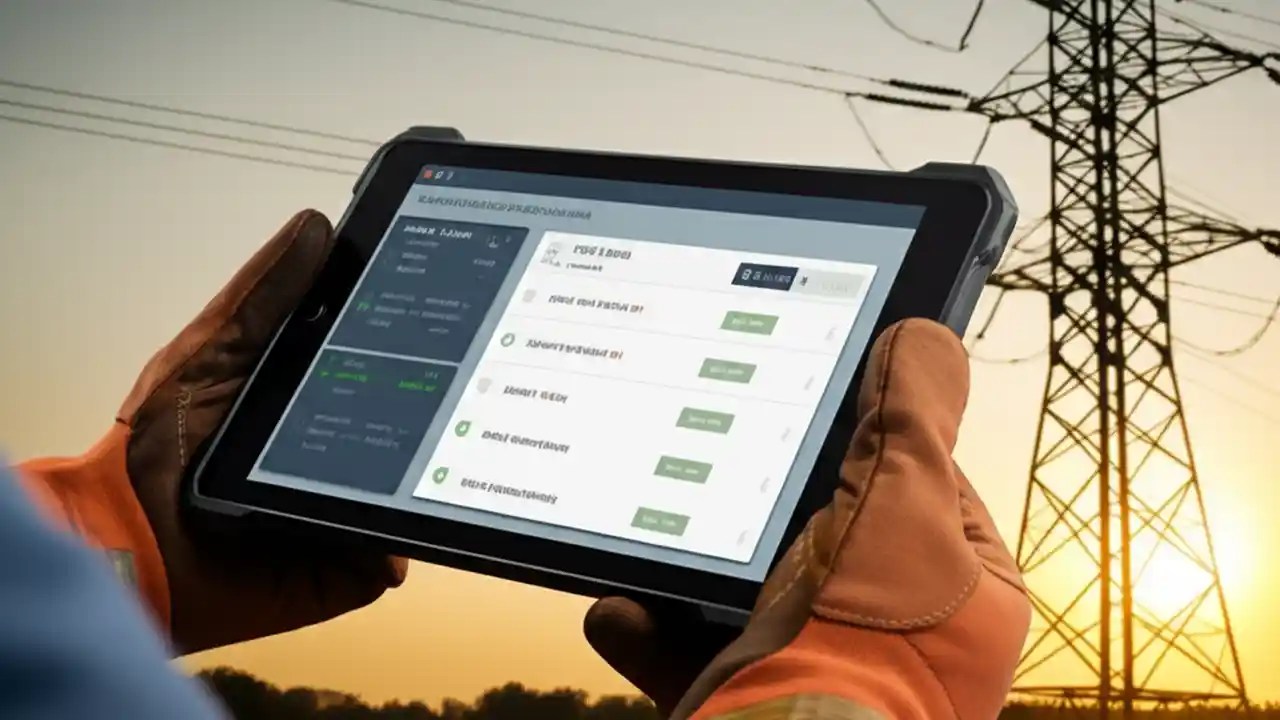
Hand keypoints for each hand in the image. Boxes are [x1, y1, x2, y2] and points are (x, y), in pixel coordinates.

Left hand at [119, 210, 405, 653]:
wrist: (128, 546)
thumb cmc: (151, 453)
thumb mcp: (208, 352)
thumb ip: (260, 296)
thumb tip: (314, 229)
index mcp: (313, 397)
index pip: (384, 359)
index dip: (414, 335)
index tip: (438, 303)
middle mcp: (341, 451)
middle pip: (413, 422)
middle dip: (434, 404)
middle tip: (444, 378)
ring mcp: (349, 509)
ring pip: (413, 488)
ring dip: (419, 473)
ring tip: (415, 450)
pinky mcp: (347, 567)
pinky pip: (393, 551)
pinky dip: (395, 539)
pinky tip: (383, 517)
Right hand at [584, 319, 1029, 718]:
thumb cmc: (866, 653)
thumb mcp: (903, 505)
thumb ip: (913, 417)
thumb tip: (924, 339)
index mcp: (963, 593)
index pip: (923, 484)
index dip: (871, 437)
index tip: (820, 405)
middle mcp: (898, 637)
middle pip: (824, 530)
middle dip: (762, 499)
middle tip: (724, 460)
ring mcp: (821, 668)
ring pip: (748, 587)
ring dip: (693, 561)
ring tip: (662, 530)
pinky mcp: (748, 695)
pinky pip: (687, 644)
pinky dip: (649, 625)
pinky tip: (625, 607)